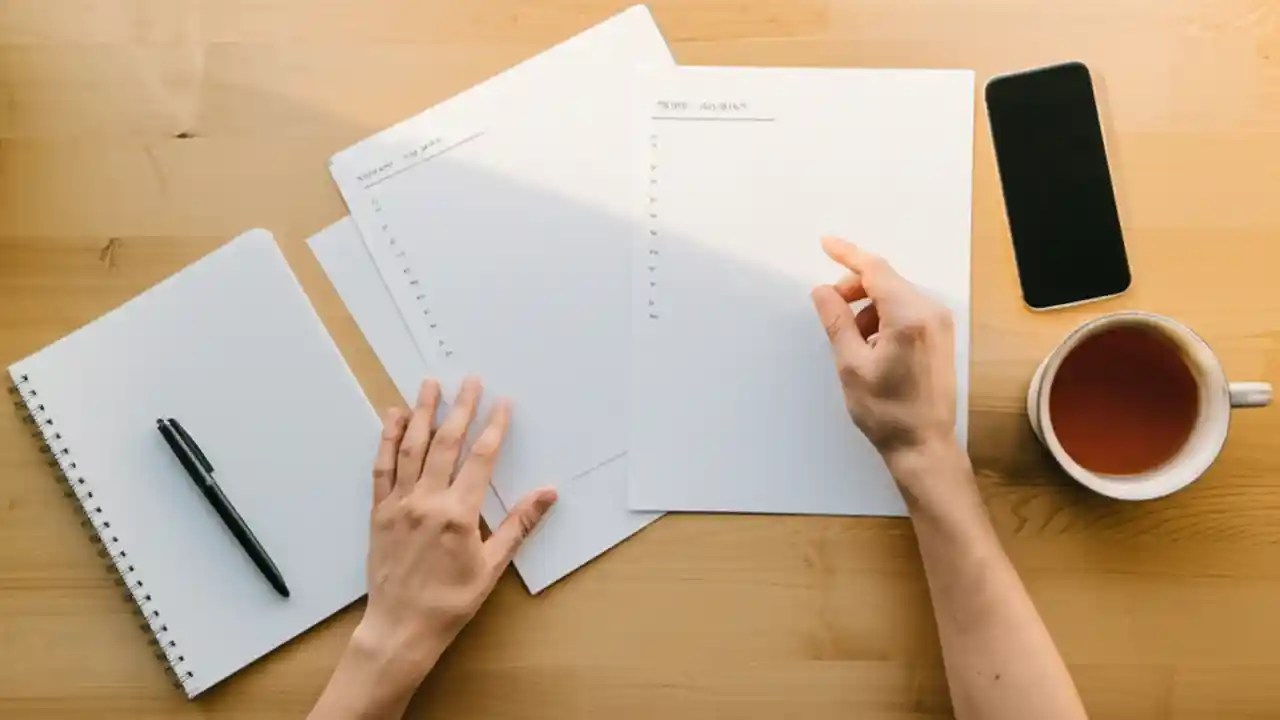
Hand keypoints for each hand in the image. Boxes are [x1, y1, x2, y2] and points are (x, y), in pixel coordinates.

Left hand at [356, 377, 556, 685]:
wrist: (400, 628)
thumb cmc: (450, 602)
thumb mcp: (492, 566)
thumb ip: (519, 524)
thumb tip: (548, 494)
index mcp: (458, 514)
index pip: (480, 459)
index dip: (493, 427)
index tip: (502, 403)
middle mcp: (426, 502)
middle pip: (446, 444)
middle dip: (460, 409)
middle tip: (469, 380)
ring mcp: (399, 504)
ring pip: (411, 448)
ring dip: (422, 413)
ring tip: (429, 385)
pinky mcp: (379, 512)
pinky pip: (382, 467)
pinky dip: (388, 439)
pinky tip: (394, 418)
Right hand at [810, 236, 957, 471]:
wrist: (923, 445)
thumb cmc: (886, 411)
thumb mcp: (851, 365)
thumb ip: (836, 321)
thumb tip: (822, 291)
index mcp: (909, 317)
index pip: (875, 270)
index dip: (848, 254)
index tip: (825, 244)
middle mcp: (931, 313)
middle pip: (886, 280)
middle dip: (854, 288)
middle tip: (830, 311)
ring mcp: (941, 324)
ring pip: (895, 296)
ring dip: (868, 307)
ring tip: (854, 343)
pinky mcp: (942, 336)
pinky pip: (907, 310)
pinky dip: (884, 318)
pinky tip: (872, 347)